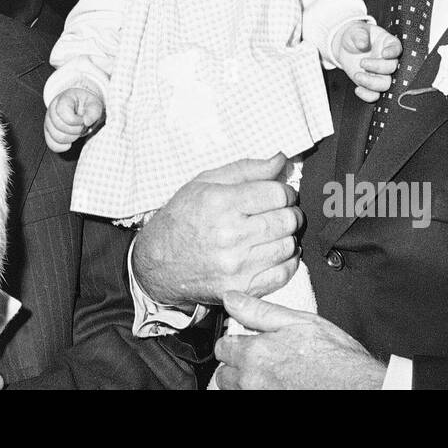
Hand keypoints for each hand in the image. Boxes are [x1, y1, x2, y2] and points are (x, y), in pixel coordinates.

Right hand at [45, 86, 104, 152]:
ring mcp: (49, 121)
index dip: (75, 120)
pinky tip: (70, 144)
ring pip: (56, 137)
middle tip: (82, 126)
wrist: (82, 106)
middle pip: (59, 126)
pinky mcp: (49, 132)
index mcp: (63, 99)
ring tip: (77, 132)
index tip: (83, 119)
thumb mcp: (95, 104)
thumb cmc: (87, 105)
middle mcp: (52, 109)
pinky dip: (62, 146)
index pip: (63, 113)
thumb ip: (93, 111)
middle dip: (75, 130)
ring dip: (71, 138)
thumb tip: (87, 122)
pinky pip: (52, 144)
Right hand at [131, 153, 301, 308]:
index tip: (282, 193)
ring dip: (288, 236)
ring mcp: (237, 265)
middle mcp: (230, 235)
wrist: (156, 263)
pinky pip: (283, 274)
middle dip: (290, 212)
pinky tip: (275, 252)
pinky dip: (287, 262)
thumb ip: (245, 169)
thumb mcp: (204, 183)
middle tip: (281, 212)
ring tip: (274, 232)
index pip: (277, 194)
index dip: (286, 191)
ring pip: (288, 246)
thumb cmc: (181, 218)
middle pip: (287, 219)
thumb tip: (281, 160)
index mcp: (221, 203)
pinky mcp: (241, 288)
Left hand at [214, 291, 386, 388]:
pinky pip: (252, 398)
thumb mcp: (300, 321)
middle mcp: (252, 380)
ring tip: (271, 375)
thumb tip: (231, 298)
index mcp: (254, 353)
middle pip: (224, 374)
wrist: (358, 388)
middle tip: (259, 360)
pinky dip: (260, 391)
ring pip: (236, 390)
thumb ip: (259, 311)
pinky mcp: (270, 404)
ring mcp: (260, 396)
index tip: (246, 342)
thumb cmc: (336, 358)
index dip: (234, 342)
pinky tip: (279, 384)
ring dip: (245, 382)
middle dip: (236, 366)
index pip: (223, 347)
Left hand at [335, 23, 400, 102]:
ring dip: (372, 83)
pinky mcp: (372, 85)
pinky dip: (367, 95)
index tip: (384, 53)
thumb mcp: (355, 31)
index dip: (393, 52)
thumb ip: (359, 35)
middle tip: (362, 62)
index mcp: (387, 44)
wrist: (346, 49)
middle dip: (378, 67)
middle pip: (392, 68)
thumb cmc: (355, 37)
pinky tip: (358, 89)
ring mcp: (381, 74)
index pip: (396, 48)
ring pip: (385, 84)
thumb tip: (362, 43)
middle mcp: (388, 60)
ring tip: (357, 75)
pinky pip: (375, 95)